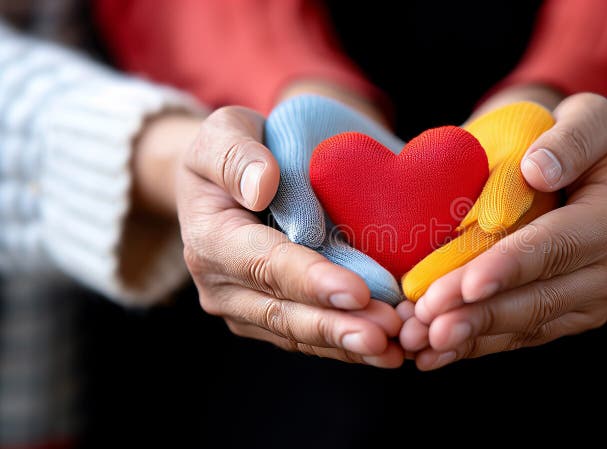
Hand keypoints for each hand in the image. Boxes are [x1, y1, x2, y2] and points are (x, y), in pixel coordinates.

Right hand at [177, 106, 403, 366]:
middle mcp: (221, 286)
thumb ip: (236, 155)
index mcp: (211, 239)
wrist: (229, 182)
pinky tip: (388, 352)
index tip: (357, 291)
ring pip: (299, 336)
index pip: (264, 264)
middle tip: (387, 335)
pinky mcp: (270, 320)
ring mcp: (245, 309)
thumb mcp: (225, 131)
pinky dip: (348, 348)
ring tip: (395, 349)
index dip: (311, 280)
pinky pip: (309, 340)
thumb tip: (262, 187)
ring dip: (348, 345)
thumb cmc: (234, 151)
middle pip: (284, 313)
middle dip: (337, 327)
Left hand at [400, 93, 606, 369]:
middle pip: (536, 298)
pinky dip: (475, 344)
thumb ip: (572, 139)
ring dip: (469, 337)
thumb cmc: (595, 146)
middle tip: (424, 324)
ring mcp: (588, 302)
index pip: (556, 247)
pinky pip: (519, 335)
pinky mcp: (566, 316)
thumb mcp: (593, 120)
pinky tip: (434, 353)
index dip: (510, 267)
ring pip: (523, 325)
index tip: (466, 285)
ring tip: (419, 342)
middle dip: (476, 313)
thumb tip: (538, 169)